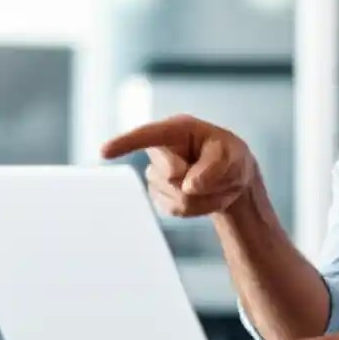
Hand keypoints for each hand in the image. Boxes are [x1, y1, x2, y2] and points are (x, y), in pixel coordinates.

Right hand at [100, 114, 262, 217]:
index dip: (126, 143)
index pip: (149, 135)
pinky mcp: (159, 194)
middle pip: (169, 174)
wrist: (231, 180)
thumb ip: (213, 169)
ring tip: (215, 186)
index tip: (105, 152)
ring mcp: (158, 174)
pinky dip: (197, 208)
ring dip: (202, 197)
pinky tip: (204, 196)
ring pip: (174, 196)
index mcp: (178, 130)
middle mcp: (163, 150)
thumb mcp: (234, 158)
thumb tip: (188, 186)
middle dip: (193, 180)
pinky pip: (174, 209)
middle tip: (217, 176)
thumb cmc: (231, 160)